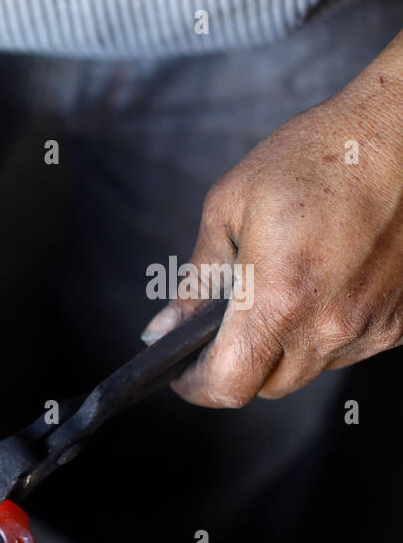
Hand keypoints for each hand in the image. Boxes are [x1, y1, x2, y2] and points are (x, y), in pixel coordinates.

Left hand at [142, 48, 402, 406]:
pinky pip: (349, 347)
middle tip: (224, 326)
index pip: (228, 386)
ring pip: (308, 369)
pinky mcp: (401, 321)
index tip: (182, 371)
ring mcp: (371, 326)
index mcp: (280, 299)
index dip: (196, 387)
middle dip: (236, 364)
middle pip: (266, 386)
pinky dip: (326, 331)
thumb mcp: (230, 207)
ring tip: (281, 290)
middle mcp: (330, 324)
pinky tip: (323, 285)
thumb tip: (164, 328)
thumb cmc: (317, 155)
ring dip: (283, 348)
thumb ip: (196, 280)